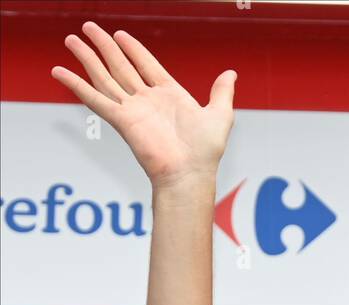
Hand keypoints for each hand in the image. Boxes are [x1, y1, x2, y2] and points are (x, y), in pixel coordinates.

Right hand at [52, 20, 235, 186]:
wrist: (190, 174)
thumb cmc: (205, 152)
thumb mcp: (220, 115)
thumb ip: (222, 92)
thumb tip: (230, 74)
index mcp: (169, 96)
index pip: (146, 64)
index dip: (133, 48)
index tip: (120, 35)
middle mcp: (147, 101)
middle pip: (120, 66)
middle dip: (104, 46)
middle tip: (88, 28)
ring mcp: (132, 110)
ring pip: (104, 77)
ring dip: (87, 58)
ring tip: (71, 40)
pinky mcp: (122, 120)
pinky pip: (95, 98)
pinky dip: (76, 85)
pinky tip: (60, 72)